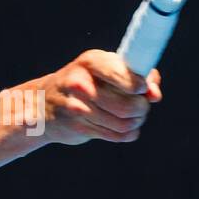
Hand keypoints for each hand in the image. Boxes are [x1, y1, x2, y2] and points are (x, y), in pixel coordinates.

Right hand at [38, 49, 162, 144]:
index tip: (143, 88)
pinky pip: (116, 135)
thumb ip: (134, 74)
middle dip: (142, 108)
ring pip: (124, 122)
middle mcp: (81, 84)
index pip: (122, 75)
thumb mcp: (103, 68)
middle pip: (127, 105)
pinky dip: (128, 133)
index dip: (139, 85)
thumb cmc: (83, 81)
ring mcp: (77, 108)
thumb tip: (154, 93)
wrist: (43, 104)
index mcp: (90, 62)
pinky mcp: (78, 128)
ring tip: (135, 117)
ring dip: (136, 122)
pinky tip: (126, 128)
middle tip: (142, 106)